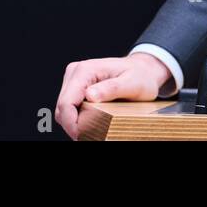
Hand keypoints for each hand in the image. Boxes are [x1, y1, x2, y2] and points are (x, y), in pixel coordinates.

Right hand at [54, 53, 170, 140]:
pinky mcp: (77, 86)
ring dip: (74, 122)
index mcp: (85, 70)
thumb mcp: (133, 83)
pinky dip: (77, 117)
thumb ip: (112, 88)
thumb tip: (89, 95)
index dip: (71, 123)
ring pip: (64, 109)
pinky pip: (70, 107)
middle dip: (72, 125)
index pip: (66, 102)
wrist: (144, 69)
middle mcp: (76, 71)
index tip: (81, 136)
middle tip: (88, 136)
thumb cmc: (141, 76)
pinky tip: (89, 122)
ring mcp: (74, 78)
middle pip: (62, 107)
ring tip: (90, 130)